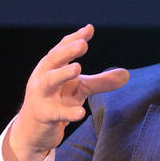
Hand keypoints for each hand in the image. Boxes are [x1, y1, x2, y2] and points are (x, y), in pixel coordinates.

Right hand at [4, 24, 128, 160]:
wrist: (33, 130)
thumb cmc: (57, 101)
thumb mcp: (79, 89)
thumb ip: (100, 81)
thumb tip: (127, 74)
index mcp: (51, 66)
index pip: (62, 47)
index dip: (75, 38)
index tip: (89, 30)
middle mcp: (43, 77)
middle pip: (53, 59)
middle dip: (67, 51)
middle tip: (83, 44)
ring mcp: (40, 96)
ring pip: (49, 81)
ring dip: (63, 74)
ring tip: (78, 68)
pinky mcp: (42, 115)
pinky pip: (55, 113)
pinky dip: (67, 112)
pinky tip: (81, 112)